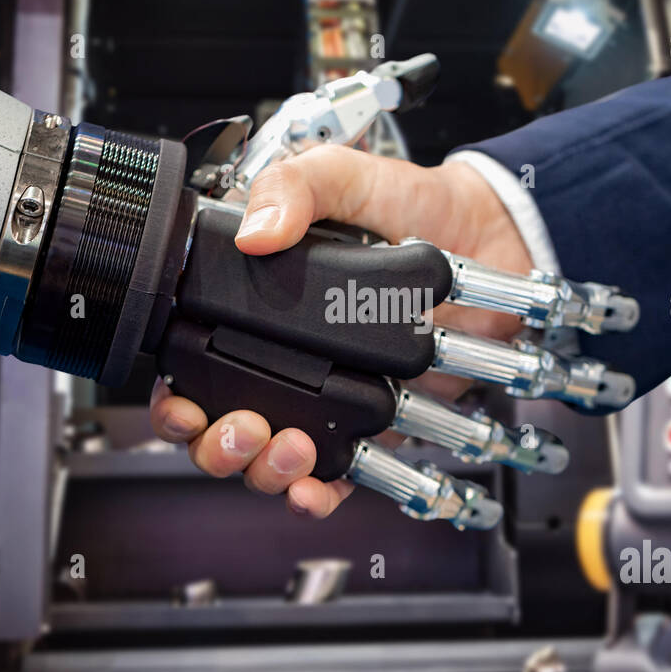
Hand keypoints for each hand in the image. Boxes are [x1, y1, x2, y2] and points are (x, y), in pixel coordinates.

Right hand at [149, 145, 533, 518]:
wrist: (494, 236)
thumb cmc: (416, 205)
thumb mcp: (346, 176)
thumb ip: (296, 187)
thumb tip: (253, 235)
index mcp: (259, 307)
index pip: (192, 363)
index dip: (176, 396)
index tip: (184, 404)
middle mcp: (285, 358)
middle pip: (219, 427)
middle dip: (216, 444)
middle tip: (243, 429)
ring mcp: (327, 396)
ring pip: (269, 458)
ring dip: (265, 469)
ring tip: (289, 448)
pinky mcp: (373, 424)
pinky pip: (335, 476)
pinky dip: (317, 495)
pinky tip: (312, 490)